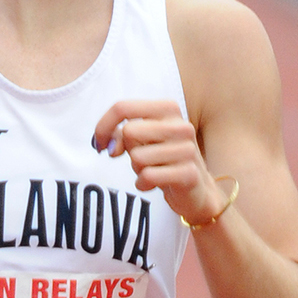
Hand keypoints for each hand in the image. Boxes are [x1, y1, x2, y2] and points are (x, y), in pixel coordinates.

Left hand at [93, 100, 227, 226]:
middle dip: (126, 150)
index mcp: (168, 108)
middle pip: (129, 132)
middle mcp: (181, 125)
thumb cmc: (163, 159)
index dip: (103, 126)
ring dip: (137, 169)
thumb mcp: (140, 141)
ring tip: (152, 170)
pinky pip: (148, 176)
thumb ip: (120, 135)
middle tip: (139, 159)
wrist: (196, 190)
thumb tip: (109, 147)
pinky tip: (154, 184)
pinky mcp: (188, 173)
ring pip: (137, 157)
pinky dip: (143, 183)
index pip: (122, 107)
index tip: (100, 143)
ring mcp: (187, 149)